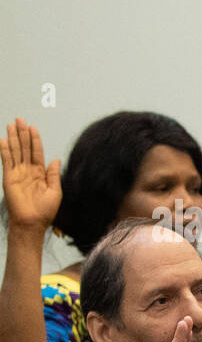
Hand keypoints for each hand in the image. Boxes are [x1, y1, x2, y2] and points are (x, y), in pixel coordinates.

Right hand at [1, 117, 61, 234]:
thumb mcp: (55, 191)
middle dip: (22, 134)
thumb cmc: (45, 210)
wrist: (32, 222)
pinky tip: (3, 140)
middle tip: (20, 119)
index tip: (32, 127)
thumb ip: (54, 174)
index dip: (35, 140)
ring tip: (11, 124)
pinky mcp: (9, 178)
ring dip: (13, 138)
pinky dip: (5, 150)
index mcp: (40, 173)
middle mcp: (28, 171)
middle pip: (25, 148)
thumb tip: (56, 159)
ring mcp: (17, 173)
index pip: (37, 152)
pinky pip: (6, 161)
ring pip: (15, 151)